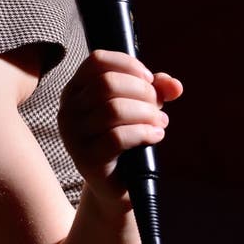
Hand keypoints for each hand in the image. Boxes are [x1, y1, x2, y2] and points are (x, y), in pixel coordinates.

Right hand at [58, 50, 182, 207]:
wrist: (118, 183)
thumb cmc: (127, 137)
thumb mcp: (141, 106)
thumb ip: (157, 90)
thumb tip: (175, 86)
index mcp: (76, 89)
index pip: (97, 61)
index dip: (128, 64)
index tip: (149, 79)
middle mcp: (68, 109)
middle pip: (107, 83)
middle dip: (142, 91)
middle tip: (157, 106)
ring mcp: (73, 136)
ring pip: (113, 109)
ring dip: (146, 113)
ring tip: (160, 122)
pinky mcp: (86, 160)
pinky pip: (117, 137)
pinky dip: (143, 132)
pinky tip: (156, 135)